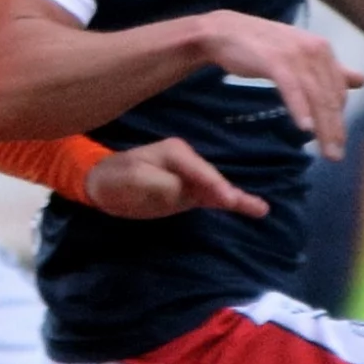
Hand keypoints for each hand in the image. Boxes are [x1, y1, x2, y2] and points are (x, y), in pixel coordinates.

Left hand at [84, 138, 269, 220]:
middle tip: (255, 207)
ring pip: (217, 188)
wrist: (102, 184)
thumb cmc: (115, 178)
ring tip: (261, 209)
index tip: (228, 199)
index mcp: (175, 153)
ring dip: (237, 198)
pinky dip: (230, 202)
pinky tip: (253, 208)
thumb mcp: (132, 178)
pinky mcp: (189, 192)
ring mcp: (190, 177)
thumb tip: (182, 191)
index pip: (199, 171)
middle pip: (213, 179)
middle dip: (230, 192)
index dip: (214, 185)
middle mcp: (188, 161)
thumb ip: (157, 183)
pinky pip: (212, 197)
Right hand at [194, 14, 361, 156]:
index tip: (338, 144)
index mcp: (323, 50)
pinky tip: (304, 128)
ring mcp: (295, 54)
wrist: (225, 32)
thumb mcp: (300, 57)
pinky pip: (292, 89)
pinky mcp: (275, 60)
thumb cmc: (262, 48)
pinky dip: (299, 109)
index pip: (338, 91)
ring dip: (322, 127)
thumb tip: (363, 81)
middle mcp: (315, 50)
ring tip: (326, 151)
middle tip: (335, 157)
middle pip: (329, 97)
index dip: (339, 119)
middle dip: (334, 129)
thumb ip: (330, 70)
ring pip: (315, 97)